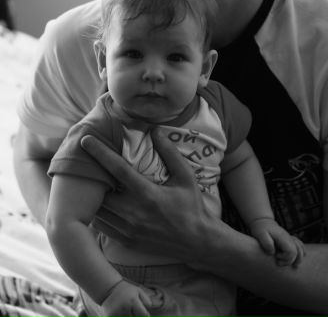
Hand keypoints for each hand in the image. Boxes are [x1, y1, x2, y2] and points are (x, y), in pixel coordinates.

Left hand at [81, 128, 215, 262]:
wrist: (196, 242)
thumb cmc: (191, 206)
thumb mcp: (185, 176)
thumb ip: (170, 152)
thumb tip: (155, 130)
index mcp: (147, 193)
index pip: (118, 169)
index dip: (100, 153)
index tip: (86, 141)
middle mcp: (134, 212)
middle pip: (100, 192)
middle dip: (91, 177)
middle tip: (85, 164)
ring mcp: (128, 228)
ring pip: (98, 210)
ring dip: (93, 196)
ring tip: (90, 183)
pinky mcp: (125, 240)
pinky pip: (101, 226)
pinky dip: (97, 213)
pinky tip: (100, 203)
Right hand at [102, 279, 161, 316]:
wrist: (108, 289)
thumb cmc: (126, 290)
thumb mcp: (138, 291)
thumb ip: (146, 301)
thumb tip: (148, 315)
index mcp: (133, 301)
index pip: (144, 315)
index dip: (144, 314)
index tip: (141, 312)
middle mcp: (124, 308)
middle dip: (135, 315)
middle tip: (131, 309)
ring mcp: (116, 314)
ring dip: (129, 316)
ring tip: (126, 310)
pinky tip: (121, 313)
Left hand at [250, 217, 304, 267]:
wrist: (263, 221)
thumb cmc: (261, 229)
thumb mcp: (260, 234)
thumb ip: (266, 243)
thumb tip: (273, 252)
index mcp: (283, 238)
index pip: (292, 252)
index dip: (286, 258)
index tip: (276, 256)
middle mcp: (289, 238)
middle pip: (298, 253)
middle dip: (290, 261)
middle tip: (279, 261)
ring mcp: (290, 239)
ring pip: (301, 250)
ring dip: (298, 258)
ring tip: (293, 265)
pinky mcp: (289, 240)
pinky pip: (300, 245)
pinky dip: (301, 251)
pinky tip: (302, 255)